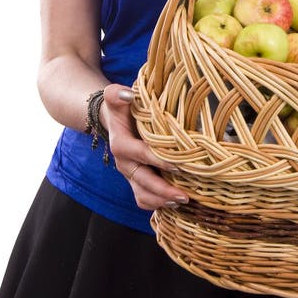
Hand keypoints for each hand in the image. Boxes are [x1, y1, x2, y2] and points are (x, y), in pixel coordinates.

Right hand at [102, 84, 188, 210]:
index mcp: (120, 144)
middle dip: (163, 190)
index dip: (159, 160)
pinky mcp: (135, 181)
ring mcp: (129, 174)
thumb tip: (128, 94)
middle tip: (185, 195)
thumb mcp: (115, 97)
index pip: (141, 154)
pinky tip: (175, 202)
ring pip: (142, 195)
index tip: (178, 165)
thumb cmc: (121, 107)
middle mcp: (124, 163)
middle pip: (143, 181)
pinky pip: (143, 198)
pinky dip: (158, 203)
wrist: (112, 121)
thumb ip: (117, 94)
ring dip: (161, 201)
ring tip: (182, 201)